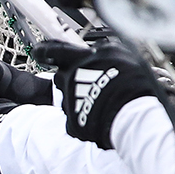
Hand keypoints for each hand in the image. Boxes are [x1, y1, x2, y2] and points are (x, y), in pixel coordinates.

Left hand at [32, 37, 162, 149]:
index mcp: (78, 59)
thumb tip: (97, 50)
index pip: (52, 51)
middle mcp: (69, 79)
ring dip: (83, 98)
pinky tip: (103, 117)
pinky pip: (78, 118)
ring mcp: (70, 102)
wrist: (134, 113)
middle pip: (62, 77)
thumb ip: (101, 52)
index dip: (43, 51)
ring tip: (105, 101)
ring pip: (70, 98)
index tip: (40, 51)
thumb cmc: (133, 82)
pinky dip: (88, 118)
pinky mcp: (73, 123)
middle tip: (93, 83)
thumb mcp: (119, 54)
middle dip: (74, 79)